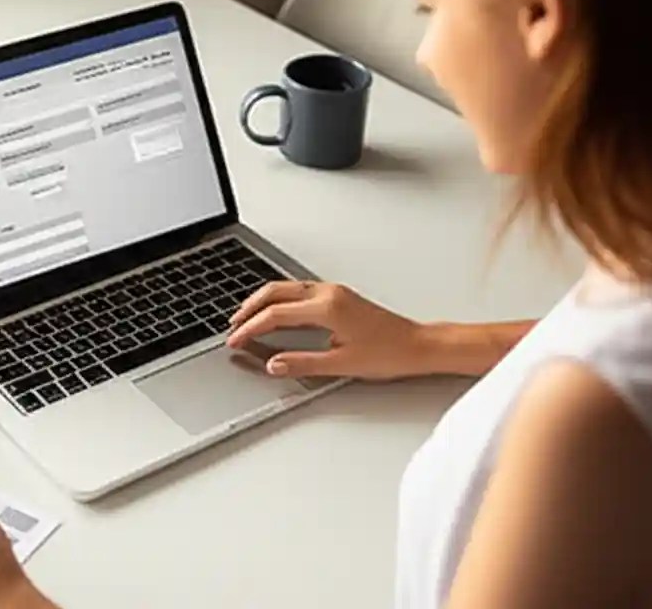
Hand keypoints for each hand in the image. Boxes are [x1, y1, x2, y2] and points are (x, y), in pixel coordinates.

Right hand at [225, 281, 425, 379]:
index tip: (236, 341)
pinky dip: (278, 299)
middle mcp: (328, 293)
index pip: (275, 314)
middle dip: (249, 309)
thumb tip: (274, 364)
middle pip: (274, 292)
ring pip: (285, 288)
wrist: (419, 345)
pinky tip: (274, 312)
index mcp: (326, 307)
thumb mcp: (342, 364)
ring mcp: (333, 291)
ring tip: (246, 318)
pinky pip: (298, 290)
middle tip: (233, 327)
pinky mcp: (338, 295)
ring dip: (262, 301)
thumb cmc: (390, 353)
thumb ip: (302, 363)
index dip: (250, 328)